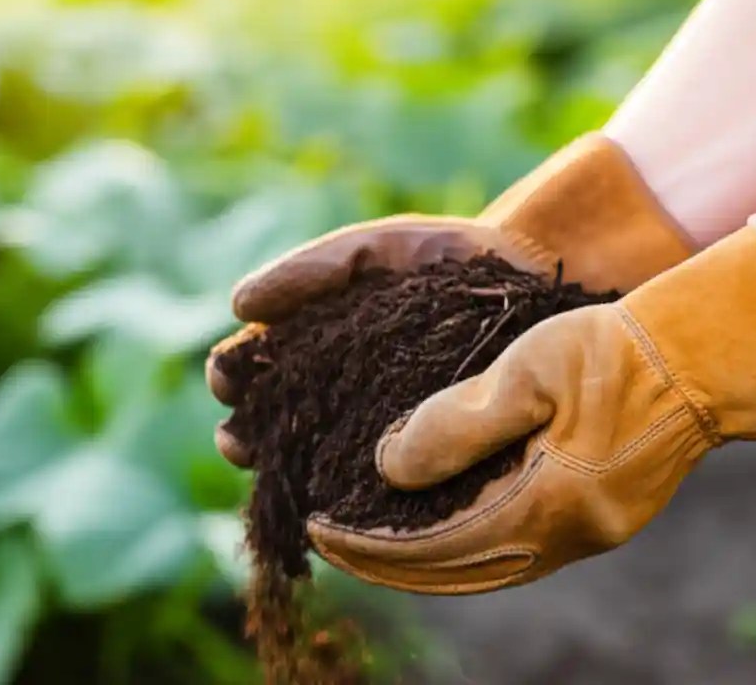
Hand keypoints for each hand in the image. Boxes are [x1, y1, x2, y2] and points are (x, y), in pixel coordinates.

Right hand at [207, 133, 692, 466]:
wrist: (530, 276)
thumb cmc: (446, 259)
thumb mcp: (375, 250)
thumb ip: (312, 268)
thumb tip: (238, 302)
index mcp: (318, 345)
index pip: (260, 366)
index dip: (235, 375)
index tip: (224, 378)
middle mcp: (340, 394)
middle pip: (279, 425)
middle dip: (251, 435)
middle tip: (238, 443)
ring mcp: (382, 430)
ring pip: (321, 462)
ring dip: (290, 474)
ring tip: (275, 478)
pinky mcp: (428, 458)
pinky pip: (387, 483)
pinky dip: (359, 497)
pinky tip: (340, 505)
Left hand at [307, 217, 755, 593]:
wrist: (703, 358)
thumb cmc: (616, 353)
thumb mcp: (528, 372)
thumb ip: (456, 424)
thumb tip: (387, 468)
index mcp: (545, 509)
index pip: (431, 550)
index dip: (367, 544)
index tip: (316, 526)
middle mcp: (562, 538)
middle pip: (451, 573)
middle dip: (383, 561)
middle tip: (329, 539)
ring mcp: (581, 535)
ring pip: (478, 570)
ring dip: (418, 560)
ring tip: (367, 539)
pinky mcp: (590, 520)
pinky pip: (506, 552)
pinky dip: (457, 547)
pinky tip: (430, 525)